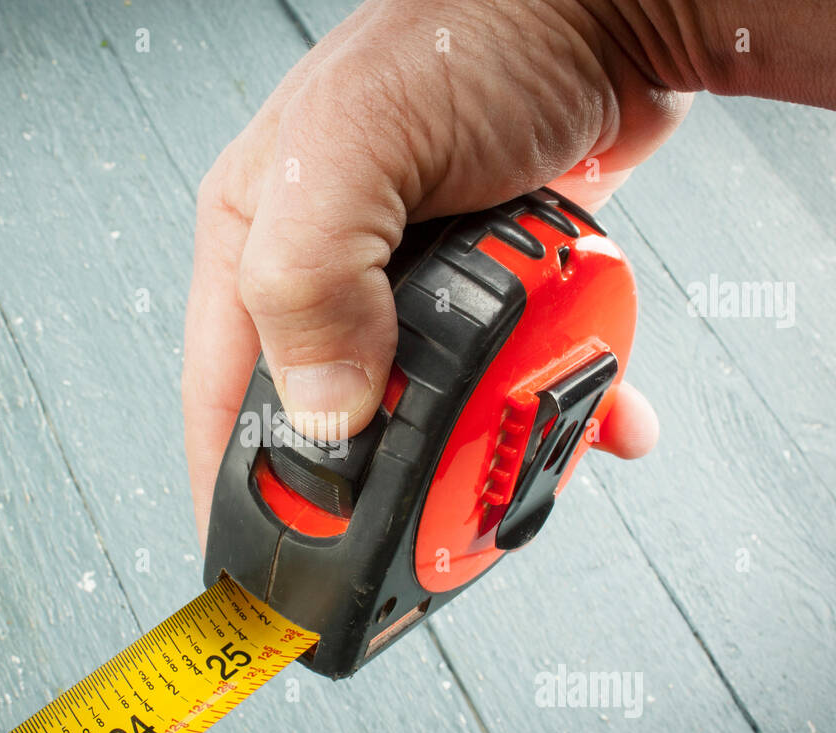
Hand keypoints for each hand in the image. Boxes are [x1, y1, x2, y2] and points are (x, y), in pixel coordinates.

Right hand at [182, 0, 687, 548]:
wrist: (612, 7)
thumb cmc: (478, 31)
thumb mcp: (361, 144)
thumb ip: (313, 280)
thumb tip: (322, 417)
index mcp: (261, 237)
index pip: (223, 393)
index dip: (232, 491)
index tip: (259, 572)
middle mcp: (333, 269)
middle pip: (338, 419)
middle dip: (390, 474)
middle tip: (438, 516)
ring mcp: (414, 284)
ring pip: (432, 409)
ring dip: (490, 438)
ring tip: (539, 444)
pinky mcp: (490, 291)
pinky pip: (510, 374)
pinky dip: (557, 398)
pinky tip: (597, 405)